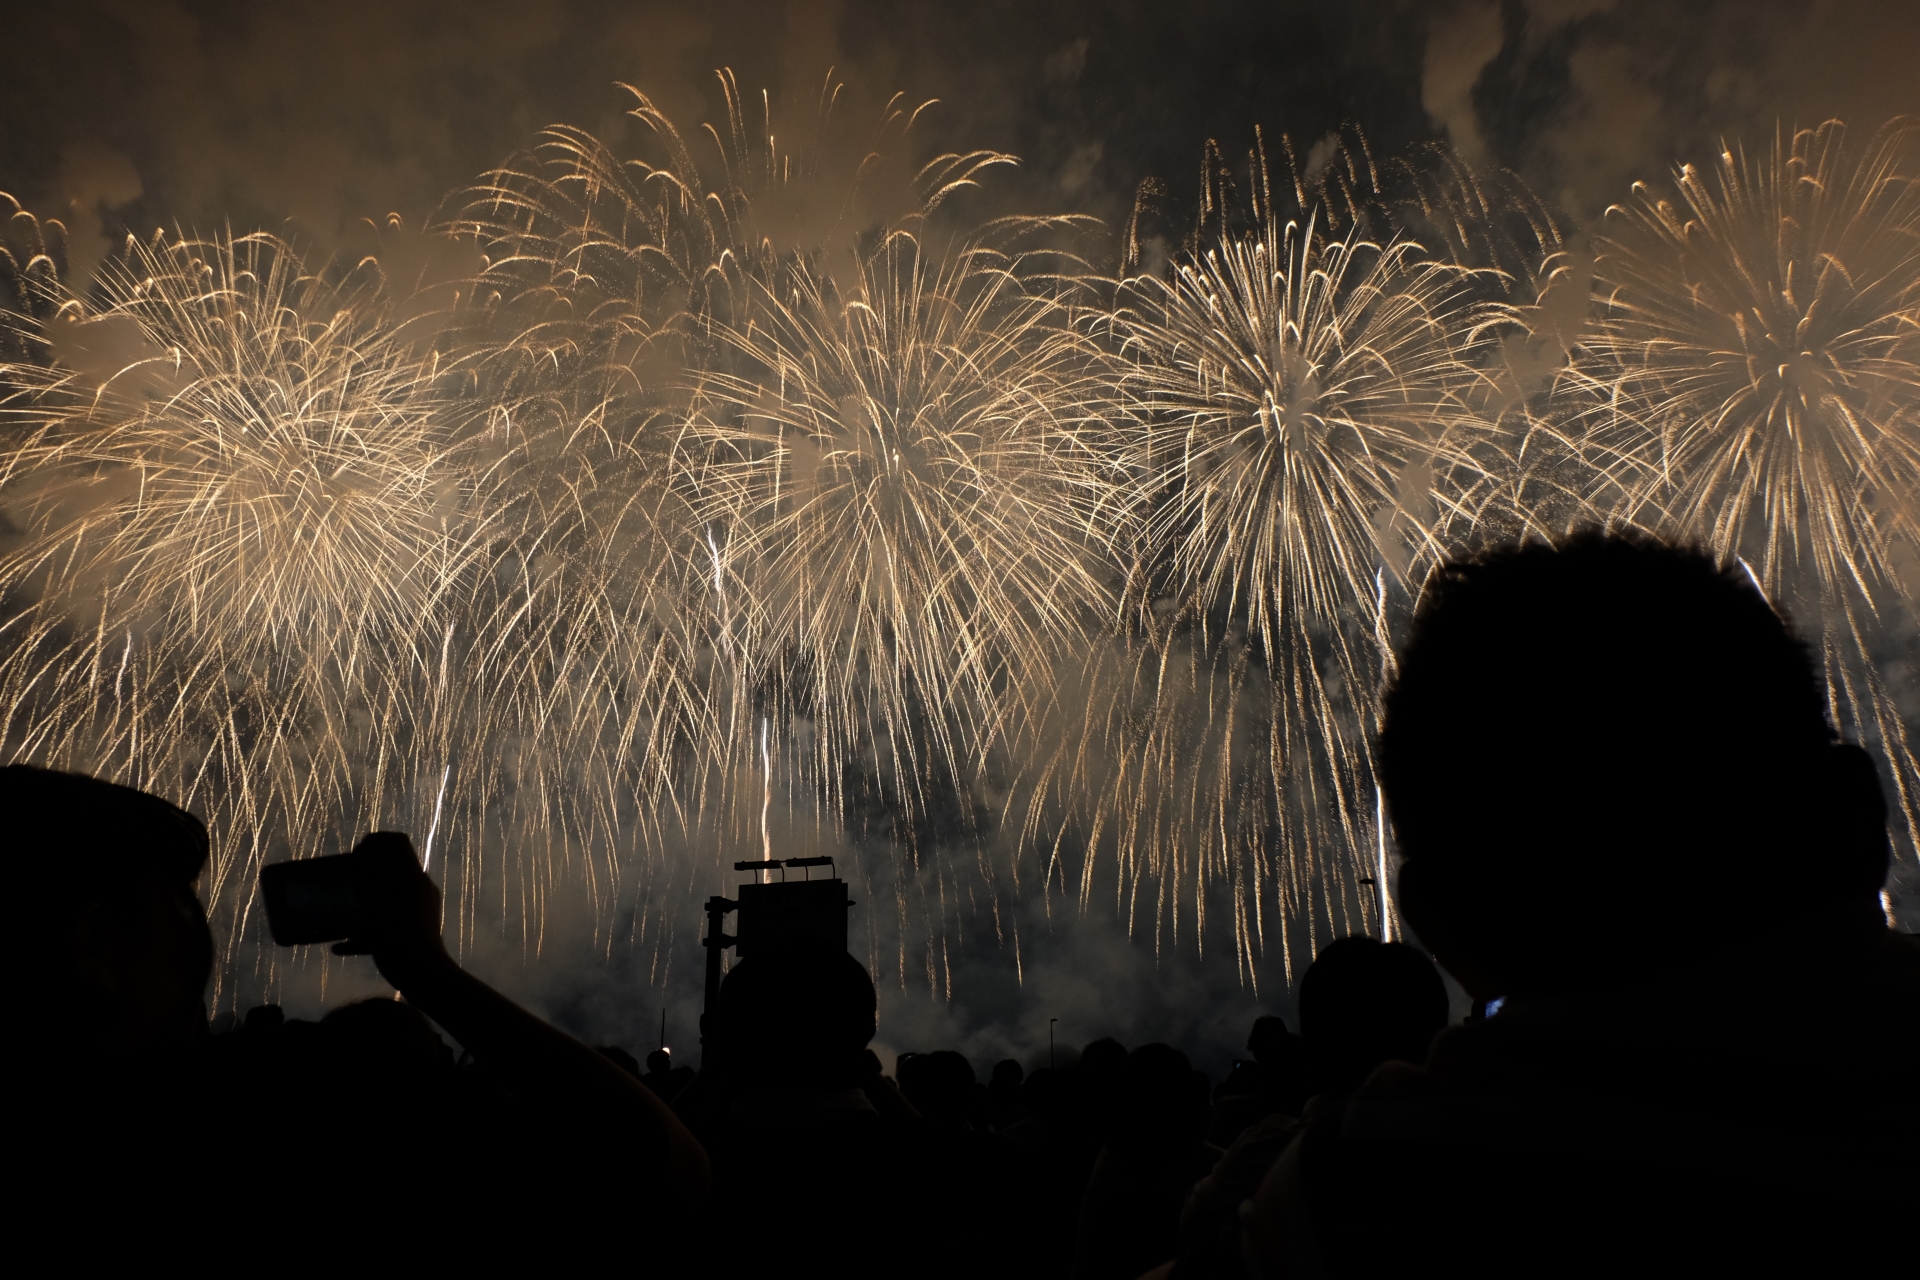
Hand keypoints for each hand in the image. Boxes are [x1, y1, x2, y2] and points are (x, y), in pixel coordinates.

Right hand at [331, 831, 453, 992]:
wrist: (426, 978)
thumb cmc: (402, 943)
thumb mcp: (378, 914)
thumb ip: (368, 892)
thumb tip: (361, 882)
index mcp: (413, 879)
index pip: (398, 842)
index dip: (375, 841)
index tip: (355, 857)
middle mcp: (419, 889)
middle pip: (392, 866)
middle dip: (366, 870)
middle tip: (346, 882)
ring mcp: (418, 908)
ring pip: (388, 894)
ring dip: (365, 899)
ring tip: (342, 912)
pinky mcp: (414, 927)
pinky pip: (388, 920)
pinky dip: (367, 929)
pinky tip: (341, 947)